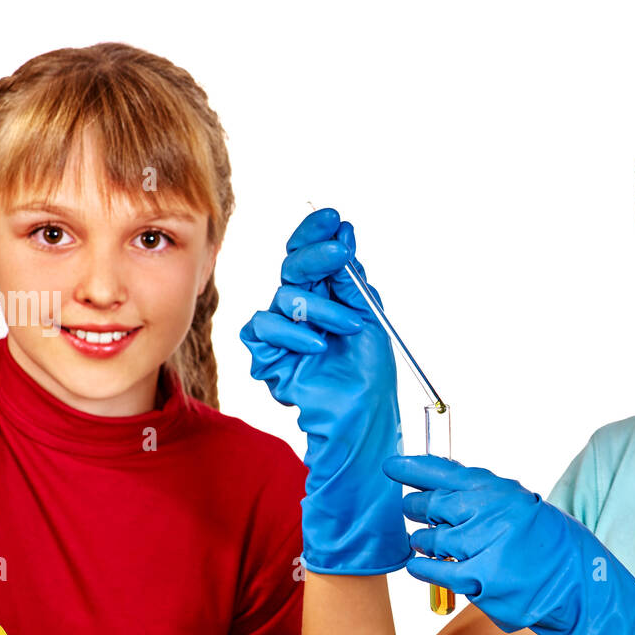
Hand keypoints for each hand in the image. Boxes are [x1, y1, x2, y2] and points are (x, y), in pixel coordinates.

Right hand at [239, 207, 409, 573]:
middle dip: (316, 256)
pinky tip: (316, 346)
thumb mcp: (369, 316)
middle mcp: (302, 307)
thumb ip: (351, 279)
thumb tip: (343, 233)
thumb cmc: (370, 372)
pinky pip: (263, 331)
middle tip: (340, 253)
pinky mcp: (269, 356)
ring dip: (319, 309)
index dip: (317, 233)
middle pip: (293, 266)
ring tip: (349, 328)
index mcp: (327, 294)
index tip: (334, 218)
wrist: (363, 417)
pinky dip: (292, 335)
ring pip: (283, 298)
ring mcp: (284, 331)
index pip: (312, 253)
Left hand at [382, 455, 634, 634]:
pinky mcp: (481, 580)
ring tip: (424, 541)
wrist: (578, 584)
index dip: (414, 467)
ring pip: (431, 539)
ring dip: (422, 540)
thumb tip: (435, 492)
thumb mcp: (520, 508)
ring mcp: (485, 546)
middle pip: (432, 505)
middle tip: (411, 507)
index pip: (447, 471)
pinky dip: (422, 567)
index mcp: (501, 491)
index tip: (392, 466)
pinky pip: (436, 571)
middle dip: (417, 507)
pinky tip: (418, 564)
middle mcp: (492, 512)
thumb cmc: (545, 545)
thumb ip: (481, 498)